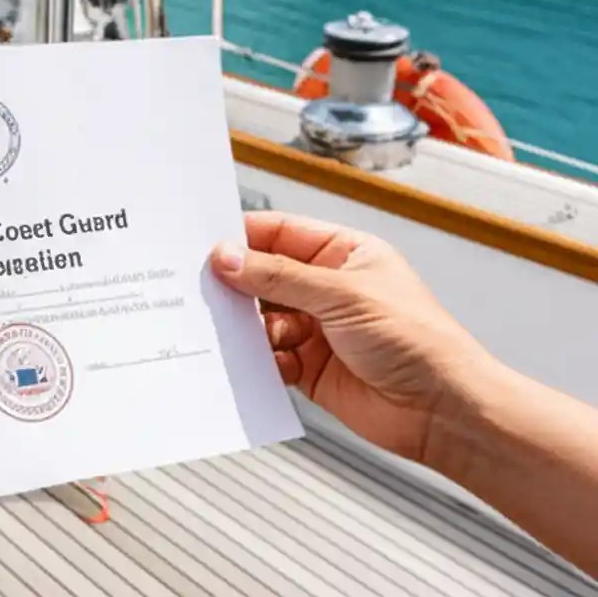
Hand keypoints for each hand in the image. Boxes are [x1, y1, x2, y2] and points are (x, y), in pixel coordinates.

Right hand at [210, 211, 491, 461]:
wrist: (442, 410)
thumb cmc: (415, 340)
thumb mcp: (341, 295)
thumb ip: (279, 275)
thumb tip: (227, 257)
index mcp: (343, 254)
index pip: (281, 233)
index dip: (242, 238)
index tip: (204, 246)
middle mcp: (327, 289)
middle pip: (264, 277)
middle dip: (237, 285)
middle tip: (202, 290)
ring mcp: (317, 329)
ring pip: (261, 319)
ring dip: (245, 327)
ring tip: (231, 332)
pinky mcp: (309, 368)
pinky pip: (268, 357)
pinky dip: (257, 360)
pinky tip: (255, 362)